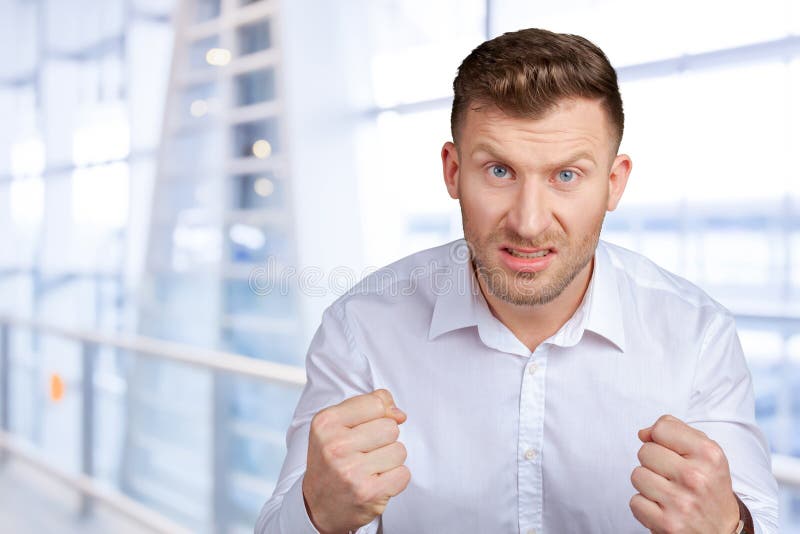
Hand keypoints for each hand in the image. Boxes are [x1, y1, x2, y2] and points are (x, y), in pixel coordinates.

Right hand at [302, 389, 410, 533]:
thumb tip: (399, 414)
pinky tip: (375, 482)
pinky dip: (394, 479)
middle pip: (391, 427)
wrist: (318, 505)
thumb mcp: (339, 424)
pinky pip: (404, 474)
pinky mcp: (367, 493)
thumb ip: (369, 406)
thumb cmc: (333, 459)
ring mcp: (351, 471)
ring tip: (369, 468)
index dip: (378, 415)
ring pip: (399, 450)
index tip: (363, 429)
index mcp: (326, 422)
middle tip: (364, 453)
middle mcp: (335, 446)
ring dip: (390, 460)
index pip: (376, 403)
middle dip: (384, 440)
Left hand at [629, 414, 739, 533]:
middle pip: (645, 451)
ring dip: (648, 484)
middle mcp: (696, 477)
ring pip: (637, 475)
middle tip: (672, 476)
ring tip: (668, 492)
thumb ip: (676, 432)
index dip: (659, 438)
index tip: (671, 452)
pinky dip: (645, 506)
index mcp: (709, 454)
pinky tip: (663, 508)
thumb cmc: (709, 488)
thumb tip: (643, 433)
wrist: (724, 531)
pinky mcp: (667, 524)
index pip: (661, 428)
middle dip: (654, 462)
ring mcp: (681, 502)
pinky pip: (635, 502)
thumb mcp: (706, 454)